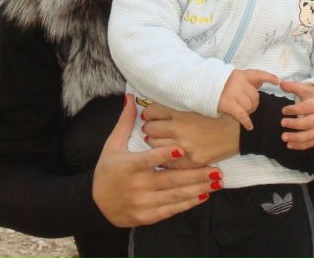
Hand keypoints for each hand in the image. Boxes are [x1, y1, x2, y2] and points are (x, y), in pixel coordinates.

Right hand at [92, 95, 221, 226]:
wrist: (96, 203)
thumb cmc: (106, 170)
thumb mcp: (112, 145)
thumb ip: (125, 122)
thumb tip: (131, 98)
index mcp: (127, 167)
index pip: (148, 160)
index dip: (164, 155)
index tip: (181, 149)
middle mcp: (136, 186)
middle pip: (169, 180)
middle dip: (195, 175)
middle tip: (216, 169)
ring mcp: (142, 203)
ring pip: (174, 195)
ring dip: (197, 188)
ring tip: (216, 181)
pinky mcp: (147, 216)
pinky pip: (171, 209)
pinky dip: (188, 203)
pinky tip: (203, 195)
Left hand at [141, 102, 239, 167]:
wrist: (240, 131)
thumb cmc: (220, 114)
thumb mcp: (198, 103)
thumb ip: (177, 105)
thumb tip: (157, 107)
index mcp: (180, 112)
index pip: (152, 111)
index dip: (149, 113)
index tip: (150, 115)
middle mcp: (179, 129)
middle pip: (150, 128)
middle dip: (150, 127)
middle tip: (152, 128)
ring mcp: (184, 147)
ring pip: (155, 145)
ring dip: (154, 142)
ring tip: (159, 140)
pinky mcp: (192, 161)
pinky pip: (168, 162)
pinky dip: (165, 158)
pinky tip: (168, 154)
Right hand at [218, 69, 279, 129]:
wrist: (206, 88)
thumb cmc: (224, 85)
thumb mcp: (237, 78)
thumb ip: (250, 80)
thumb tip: (263, 81)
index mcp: (242, 75)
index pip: (258, 74)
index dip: (269, 77)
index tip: (278, 81)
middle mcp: (238, 82)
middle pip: (255, 96)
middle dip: (253, 103)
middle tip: (246, 105)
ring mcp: (233, 93)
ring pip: (249, 105)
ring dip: (248, 111)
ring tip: (242, 111)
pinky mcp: (228, 104)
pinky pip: (242, 114)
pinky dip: (246, 121)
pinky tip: (249, 126)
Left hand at [279, 81, 313, 149]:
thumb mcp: (306, 89)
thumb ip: (293, 86)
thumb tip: (280, 83)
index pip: (307, 108)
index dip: (295, 110)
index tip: (283, 110)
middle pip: (309, 123)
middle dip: (295, 124)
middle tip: (282, 123)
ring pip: (310, 136)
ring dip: (296, 138)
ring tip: (283, 137)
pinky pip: (311, 143)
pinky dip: (301, 146)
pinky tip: (289, 145)